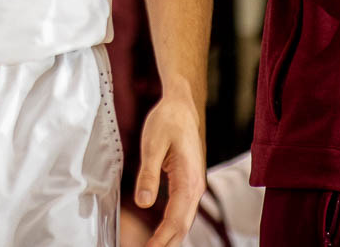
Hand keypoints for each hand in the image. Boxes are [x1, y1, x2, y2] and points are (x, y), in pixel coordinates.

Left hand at [133, 94, 205, 246]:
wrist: (183, 106)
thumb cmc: (169, 120)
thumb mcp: (152, 144)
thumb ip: (148, 174)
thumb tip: (144, 201)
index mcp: (188, 179)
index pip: (175, 219)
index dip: (161, 239)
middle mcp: (195, 187)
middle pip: (183, 226)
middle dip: (166, 244)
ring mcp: (194, 187)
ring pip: (184, 222)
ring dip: (170, 238)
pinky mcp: (188, 185)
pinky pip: (182, 212)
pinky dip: (172, 227)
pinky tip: (162, 235)